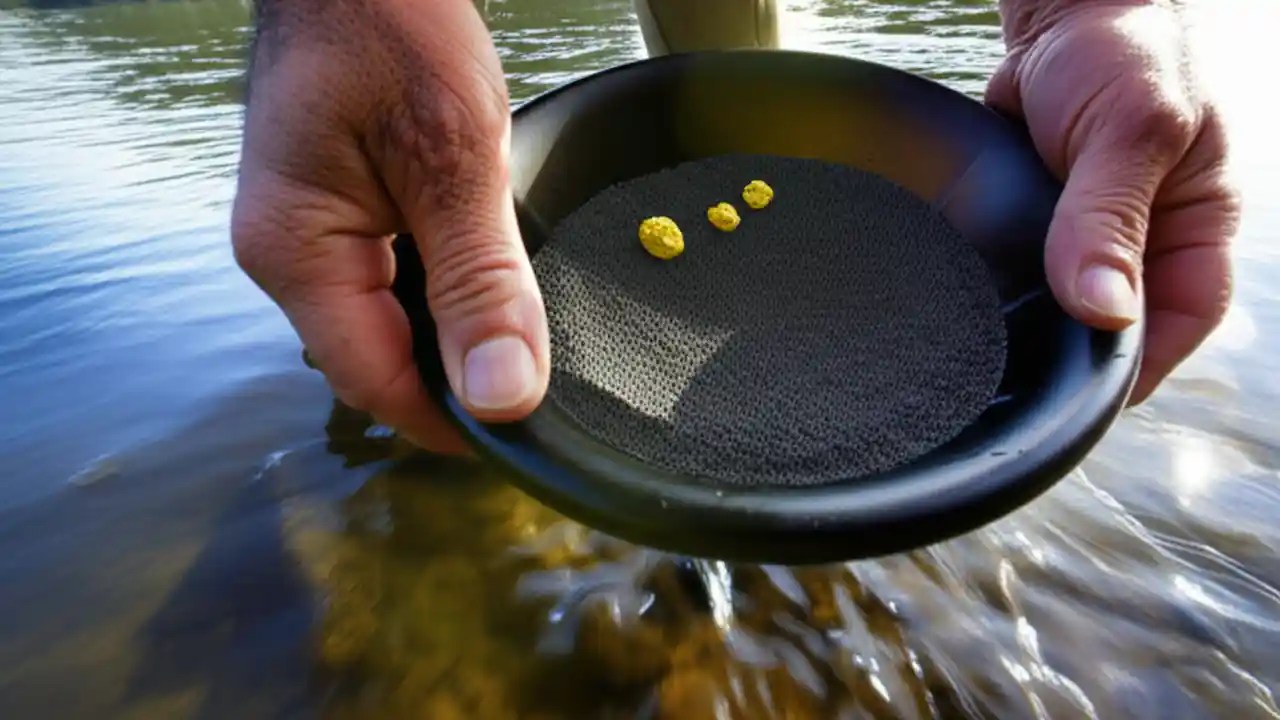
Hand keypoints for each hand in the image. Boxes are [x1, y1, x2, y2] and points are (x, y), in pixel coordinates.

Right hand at [231, 0, 549, 452]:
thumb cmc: (391, 25)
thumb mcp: (455, 158)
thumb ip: (480, 282)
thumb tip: (501, 394)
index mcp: (294, 252)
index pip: (375, 382)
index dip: (451, 419)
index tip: (525, 432)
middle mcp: (287, 256)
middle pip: (379, 360)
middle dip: (455, 377)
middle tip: (539, 372)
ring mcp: (307, 235)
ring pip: (388, 325)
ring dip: (451, 331)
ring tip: (515, 318)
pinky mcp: (334, 214)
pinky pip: (389, 281)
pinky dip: (441, 289)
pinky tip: (483, 273)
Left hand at [987, 1, 1240, 404]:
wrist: (1061, 11)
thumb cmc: (1120, 51)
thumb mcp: (1131, 129)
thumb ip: (1109, 219)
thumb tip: (1104, 314)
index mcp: (1196, 226)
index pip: (1181, 321)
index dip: (1137, 367)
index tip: (1082, 401)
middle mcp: (1145, 239)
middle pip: (1115, 325)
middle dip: (1072, 352)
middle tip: (1016, 381)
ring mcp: (1088, 234)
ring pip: (1061, 305)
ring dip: (1028, 323)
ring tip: (982, 352)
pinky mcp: (1038, 224)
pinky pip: (1019, 272)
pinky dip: (996, 288)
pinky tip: (962, 307)